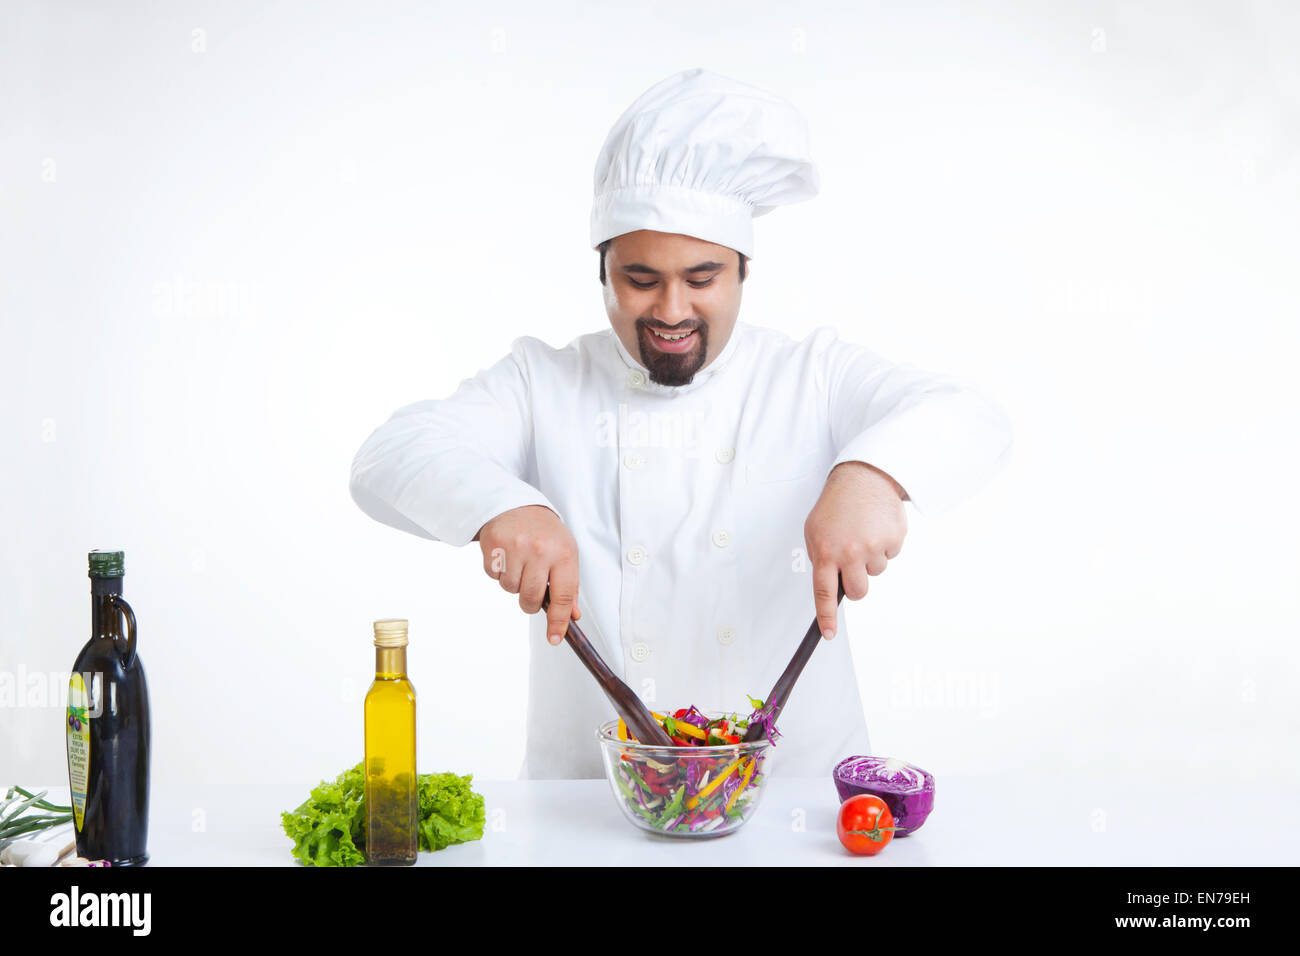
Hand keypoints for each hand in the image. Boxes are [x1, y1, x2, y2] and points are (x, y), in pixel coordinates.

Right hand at [476, 505, 580, 645]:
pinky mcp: (493, 545)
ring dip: (513, 583)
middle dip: (529, 601)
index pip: (563, 596)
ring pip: (510, 589)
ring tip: (519, 562)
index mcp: (564, 553)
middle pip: (531, 598)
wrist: (516, 504)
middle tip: (531, 587)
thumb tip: (572, 616)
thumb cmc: (545, 533)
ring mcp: (515, 547)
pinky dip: (499, 572)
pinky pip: (494, 577)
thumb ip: (569, 586)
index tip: (554, 638)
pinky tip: (506, 555)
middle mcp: (540, 550)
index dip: (558, 621)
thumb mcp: (565, 553)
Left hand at [803, 462, 907, 639]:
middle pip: (857, 592)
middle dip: (856, 585)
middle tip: (854, 565)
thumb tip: (828, 584)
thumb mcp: (814, 530)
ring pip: (876, 572)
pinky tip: (877, 526)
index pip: (823, 592)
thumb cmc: (836, 505)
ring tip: (863, 533)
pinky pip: (891, 555)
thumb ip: (819, 558)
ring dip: (871, 559)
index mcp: (825, 551)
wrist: (863, 478)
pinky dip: (885, 545)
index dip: (826, 616)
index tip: (828, 634)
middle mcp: (849, 552)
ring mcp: (873, 546)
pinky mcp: (894, 539)